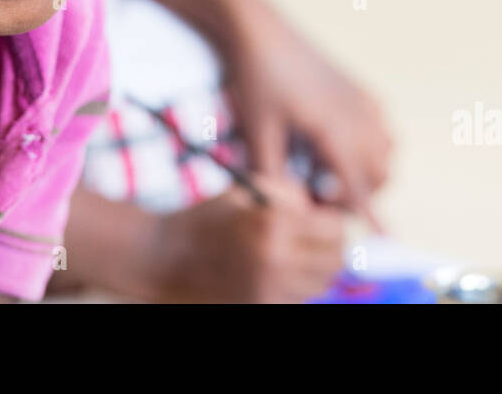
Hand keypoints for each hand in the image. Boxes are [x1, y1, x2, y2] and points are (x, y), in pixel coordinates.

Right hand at [151, 174, 345, 302]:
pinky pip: (297, 301)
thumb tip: (324, 212)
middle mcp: (275, 263)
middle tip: (319, 240)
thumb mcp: (248, 190)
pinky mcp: (260, 310)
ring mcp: (268, 292)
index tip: (330, 222)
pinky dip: (294, 289)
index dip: (337, 224)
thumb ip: (291, 194)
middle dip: (331, 249)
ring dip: (313, 270)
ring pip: (318, 286)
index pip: (336, 231)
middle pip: (334, 264)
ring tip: (290, 255)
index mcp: (272, 226)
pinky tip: (273, 274)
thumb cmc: (207, 218)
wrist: (164, 259)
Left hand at [222, 0, 393, 229]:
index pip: (360, 187)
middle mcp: (358, 116)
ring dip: (369, 169)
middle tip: (319, 194)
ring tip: (328, 170)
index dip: (370, 216)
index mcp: (334, 132)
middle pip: (380, 174)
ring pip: (387, 151)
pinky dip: (371, 143)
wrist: (260, 31)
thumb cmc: (256, 81)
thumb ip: (272, 179)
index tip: (382, 239)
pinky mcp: (359, 87)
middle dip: (359, 193)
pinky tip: (338, 141)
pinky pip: (382, 126)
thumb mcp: (258, 134)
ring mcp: (362, 99)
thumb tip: (286, 211)